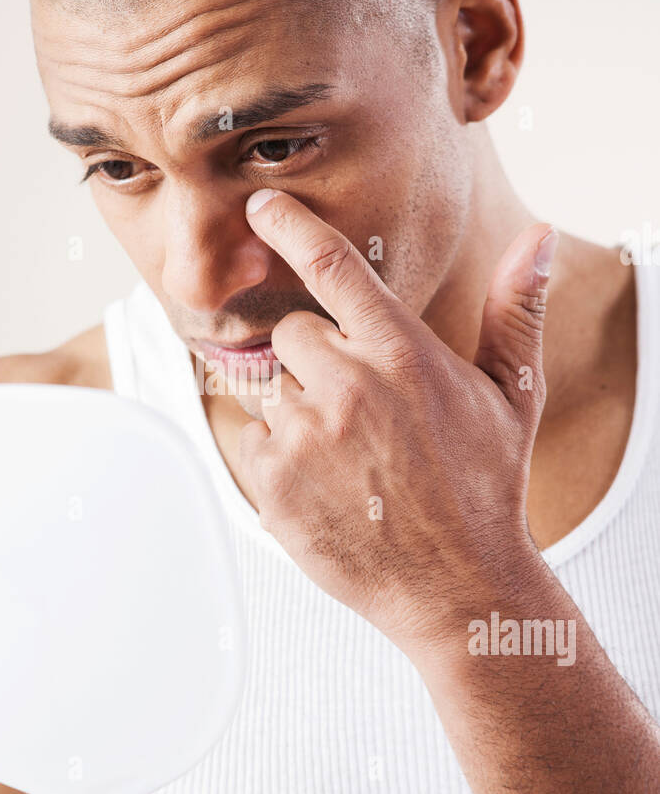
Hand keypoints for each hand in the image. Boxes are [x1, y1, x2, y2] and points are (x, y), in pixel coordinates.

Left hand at [239, 188, 557, 660]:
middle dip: (318, 361)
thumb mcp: (512, 396)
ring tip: (352, 458)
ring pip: (273, 389)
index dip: (290, 227)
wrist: (456, 587)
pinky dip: (278, 458)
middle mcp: (348, 385)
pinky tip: (325, 485)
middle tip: (362, 412)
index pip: (333, 267)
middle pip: (293, 333)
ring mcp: (306, 435)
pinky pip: (253, 439)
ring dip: (300, 412)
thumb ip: (514, 311)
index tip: (260, 205)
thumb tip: (541, 235)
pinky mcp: (273, 481)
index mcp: (403, 354)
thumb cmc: (485, 487)